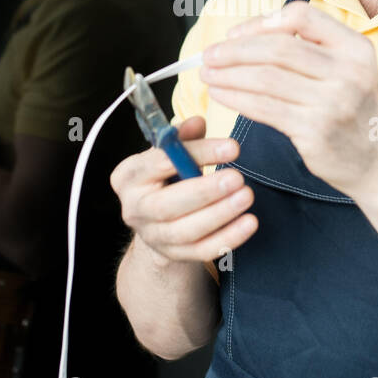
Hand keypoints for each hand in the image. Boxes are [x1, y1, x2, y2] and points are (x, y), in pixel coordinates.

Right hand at [110, 116, 255, 265]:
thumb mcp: (168, 154)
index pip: (159, 162)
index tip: (232, 147)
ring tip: (246, 196)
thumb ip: (182, 138)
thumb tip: (197, 123)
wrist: (156, 221)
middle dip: (205, 191)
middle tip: (238, 178)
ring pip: (185, 231)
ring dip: (219, 214)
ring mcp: (152, 236)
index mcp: (128, 176)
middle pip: (166, 205)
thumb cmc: (165, 177)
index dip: (197, 154)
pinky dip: (228, 238)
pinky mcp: (173, 255)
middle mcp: (134, 209)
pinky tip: (249, 222)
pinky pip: (202, 251)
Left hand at [198, 0, 377, 200]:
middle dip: (234, 50)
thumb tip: (246, 38)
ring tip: (207, 75)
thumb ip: (311, 50)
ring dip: (228, 74)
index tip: (235, 34)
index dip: (261, 22)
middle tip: (208, 55)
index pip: (302, 17)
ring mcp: (333, 102)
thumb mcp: (350, 71)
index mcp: (356, 47)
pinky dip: (236, 99)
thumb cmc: (355, 114)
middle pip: (277, 48)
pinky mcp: (315, 131)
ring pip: (265, 78)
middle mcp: (348, 71)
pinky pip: (264, 108)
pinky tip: (221, 95)